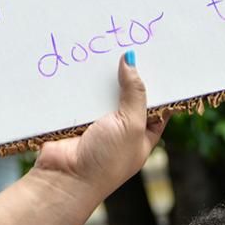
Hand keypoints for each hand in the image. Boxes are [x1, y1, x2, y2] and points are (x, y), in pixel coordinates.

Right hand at [34, 55, 169, 199]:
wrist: (66, 177)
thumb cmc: (106, 161)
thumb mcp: (132, 126)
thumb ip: (135, 94)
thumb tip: (131, 62)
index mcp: (143, 136)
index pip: (157, 107)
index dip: (158, 87)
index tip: (158, 61)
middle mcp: (122, 129)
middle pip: (128, 95)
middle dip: (128, 76)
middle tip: (130, 46)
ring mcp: (98, 123)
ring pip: (103, 92)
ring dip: (103, 76)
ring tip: (107, 48)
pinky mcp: (76, 117)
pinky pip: (80, 93)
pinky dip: (81, 82)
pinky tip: (84, 63)